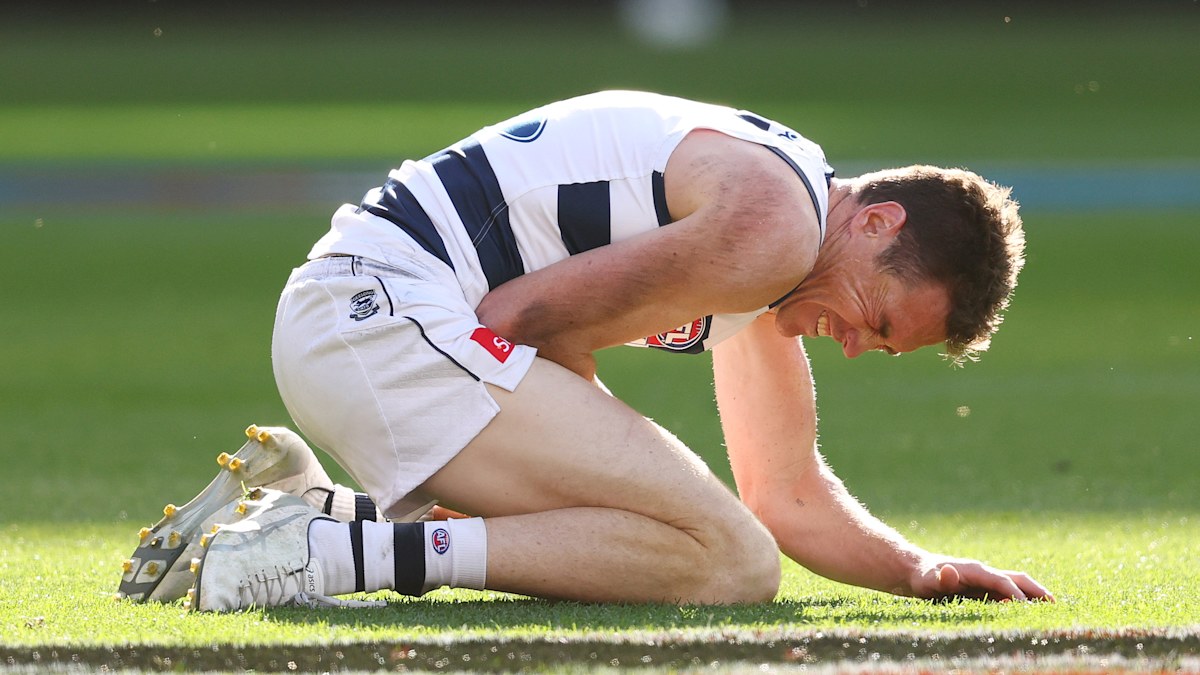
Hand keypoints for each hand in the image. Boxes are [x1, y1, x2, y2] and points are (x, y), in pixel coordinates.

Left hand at [911, 557, 1054, 602]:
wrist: (916, 570)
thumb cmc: (923, 578)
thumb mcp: (928, 580)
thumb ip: (941, 578)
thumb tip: (949, 572)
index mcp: (975, 570)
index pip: (1002, 581)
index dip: (1015, 593)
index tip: (1027, 607)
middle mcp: (984, 572)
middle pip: (1016, 578)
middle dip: (1035, 589)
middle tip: (1055, 603)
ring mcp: (985, 579)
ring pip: (1014, 583)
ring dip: (1032, 593)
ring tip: (1051, 606)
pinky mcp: (983, 587)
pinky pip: (1006, 592)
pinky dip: (1021, 598)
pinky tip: (1028, 609)